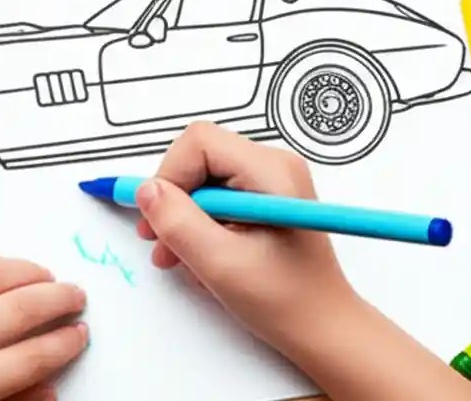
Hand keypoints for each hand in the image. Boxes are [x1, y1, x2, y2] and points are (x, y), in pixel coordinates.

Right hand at [136, 123, 470, 400]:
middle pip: (199, 158)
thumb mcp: (220, 264)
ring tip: (178, 256)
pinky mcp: (264, 200)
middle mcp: (274, 167)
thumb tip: (147, 191)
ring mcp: (270, 182)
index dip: (170, 175)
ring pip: (204, 180)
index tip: (158, 216)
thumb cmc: (288, 301)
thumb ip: (177, 222)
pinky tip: (200, 256)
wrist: (323, 329)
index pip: (199, 142)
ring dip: (183, 217)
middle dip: (174, 199)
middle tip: (160, 240)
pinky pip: (217, 197)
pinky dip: (200, 225)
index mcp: (271, 172)